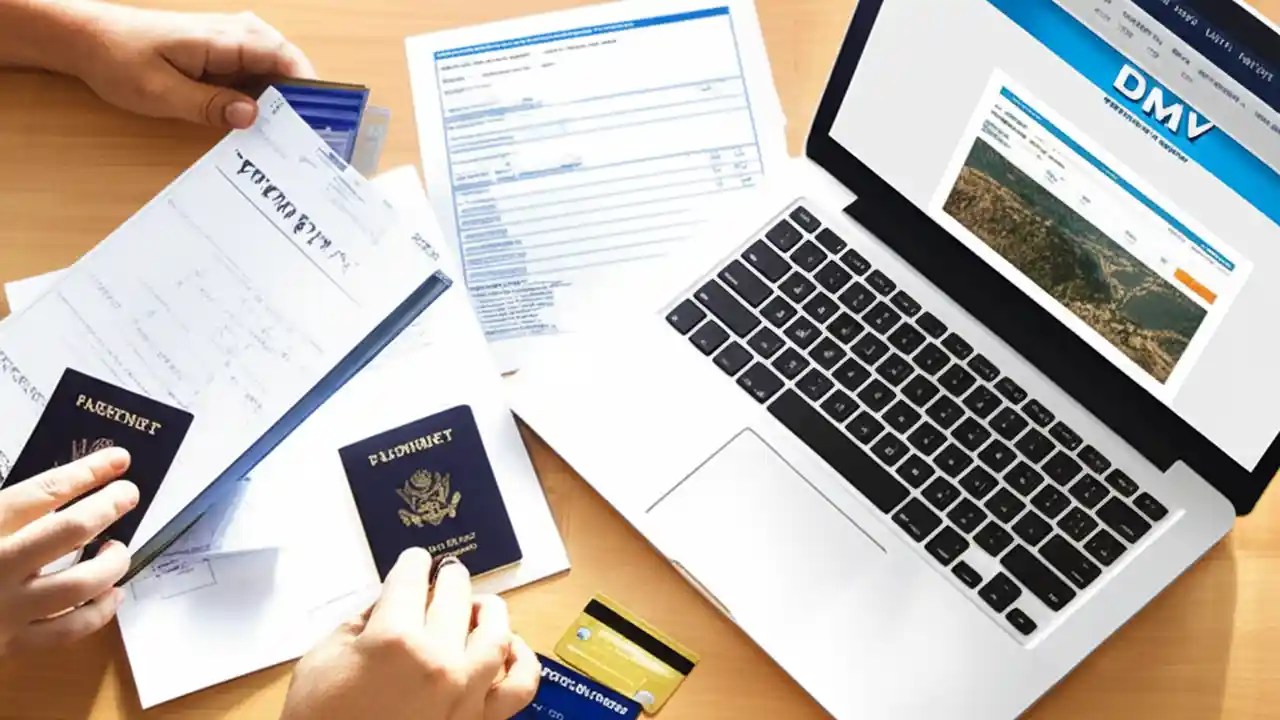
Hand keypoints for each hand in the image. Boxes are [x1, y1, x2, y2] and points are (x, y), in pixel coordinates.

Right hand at [0, 447, 138, 656]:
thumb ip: (6, 508)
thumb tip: (47, 489)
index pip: (43, 492)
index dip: (87, 472)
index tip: (118, 459)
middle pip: (70, 531)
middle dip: (107, 507)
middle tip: (128, 494)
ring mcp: (6, 609)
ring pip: (80, 584)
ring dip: (112, 562)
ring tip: (118, 548)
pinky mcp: (11, 645)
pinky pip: (71, 631)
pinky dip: (101, 610)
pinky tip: (111, 592)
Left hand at [75, 5, 314, 128]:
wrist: (88, 39)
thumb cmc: (119, 60)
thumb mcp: (160, 92)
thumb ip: (208, 105)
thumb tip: (253, 116)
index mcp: (225, 39)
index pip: (286, 59)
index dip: (310, 90)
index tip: (321, 122)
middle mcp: (237, 34)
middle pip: (290, 66)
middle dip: (304, 101)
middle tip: (310, 142)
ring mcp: (233, 42)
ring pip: (278, 73)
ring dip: (286, 104)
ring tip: (292, 141)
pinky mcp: (225, 54)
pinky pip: (259, 75)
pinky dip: (266, 100)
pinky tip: (265, 128)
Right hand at [281, 550, 540, 719]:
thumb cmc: (320, 719)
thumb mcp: (323, 659)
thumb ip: (361, 622)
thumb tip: (390, 601)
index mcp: (393, 639)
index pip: (411, 581)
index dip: (412, 565)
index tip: (416, 561)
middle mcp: (437, 661)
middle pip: (456, 599)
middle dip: (450, 579)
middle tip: (447, 573)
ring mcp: (464, 692)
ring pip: (496, 634)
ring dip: (490, 611)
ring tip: (480, 605)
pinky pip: (520, 685)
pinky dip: (522, 660)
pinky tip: (509, 648)